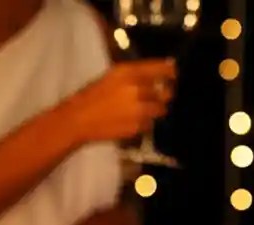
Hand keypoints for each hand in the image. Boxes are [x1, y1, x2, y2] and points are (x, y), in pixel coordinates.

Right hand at [58, 60, 175, 145]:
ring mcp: (140, 110)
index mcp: (129, 73)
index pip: (161, 69)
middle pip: (166, 92)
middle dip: (162, 95)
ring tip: (141, 110)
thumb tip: (157, 77)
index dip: (170, 72)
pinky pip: (150, 124)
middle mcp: (138, 89)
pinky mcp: (139, 127)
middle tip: (157, 97)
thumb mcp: (113, 77)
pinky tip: (130, 121)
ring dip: (155, 110)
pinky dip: (144, 123)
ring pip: (161, 109)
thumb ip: (135, 76)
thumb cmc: (93, 95)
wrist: (79, 119)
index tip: (174, 74)